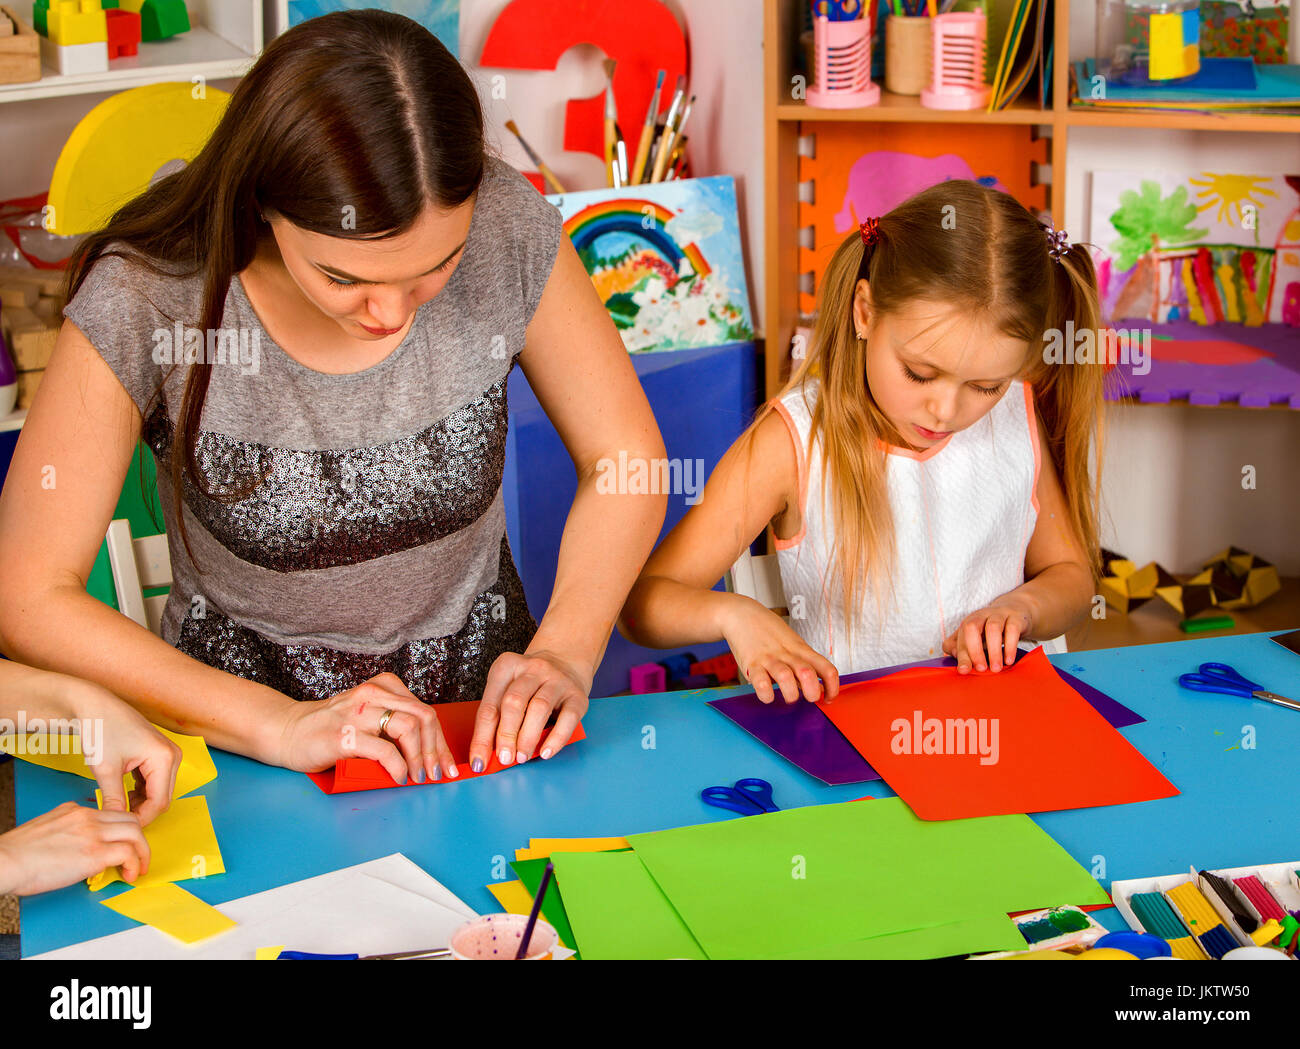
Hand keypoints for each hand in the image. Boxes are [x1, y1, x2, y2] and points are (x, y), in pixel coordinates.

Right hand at [0, 801, 149, 895]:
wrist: (4, 861)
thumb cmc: (17, 854)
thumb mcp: (46, 828)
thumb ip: (67, 830)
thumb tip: (79, 845)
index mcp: (74, 810)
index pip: (112, 813)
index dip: (123, 830)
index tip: (125, 844)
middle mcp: (87, 817)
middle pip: (130, 819)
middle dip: (139, 839)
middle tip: (139, 856)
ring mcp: (92, 833)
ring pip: (135, 833)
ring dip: (142, 852)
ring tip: (138, 868)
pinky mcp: (93, 853)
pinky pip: (128, 853)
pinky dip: (134, 864)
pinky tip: (128, 874)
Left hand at [57, 679, 181, 827]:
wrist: (94, 706)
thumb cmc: (101, 730)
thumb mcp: (105, 770)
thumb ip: (114, 799)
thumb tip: (117, 822)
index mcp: (164, 758)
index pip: (160, 801)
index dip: (141, 819)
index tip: (121, 827)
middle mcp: (172, 755)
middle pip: (163, 797)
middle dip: (141, 811)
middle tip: (116, 819)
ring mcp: (166, 754)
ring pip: (159, 791)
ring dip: (140, 802)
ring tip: (115, 804)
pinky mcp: (158, 754)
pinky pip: (154, 781)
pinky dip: (140, 792)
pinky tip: (121, 793)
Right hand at [275, 673, 454, 783]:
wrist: (287, 732)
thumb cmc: (331, 728)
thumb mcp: (368, 715)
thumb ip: (394, 723)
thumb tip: (430, 753)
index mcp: (383, 687)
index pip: (425, 711)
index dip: (440, 740)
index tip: (448, 763)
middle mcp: (373, 694)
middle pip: (423, 717)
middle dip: (437, 749)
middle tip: (438, 773)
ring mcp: (358, 713)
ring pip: (408, 728)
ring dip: (421, 758)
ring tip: (420, 777)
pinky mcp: (344, 735)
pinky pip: (384, 750)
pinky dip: (398, 767)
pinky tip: (399, 778)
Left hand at [469, 650, 589, 769]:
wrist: (565, 663)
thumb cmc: (530, 685)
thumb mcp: (507, 690)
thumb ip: (497, 717)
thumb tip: (486, 754)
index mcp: (506, 667)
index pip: (489, 707)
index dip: (482, 737)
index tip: (478, 762)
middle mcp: (532, 669)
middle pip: (514, 703)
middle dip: (506, 735)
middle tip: (504, 758)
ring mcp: (556, 680)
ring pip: (539, 708)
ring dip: (528, 738)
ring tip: (522, 757)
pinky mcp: (577, 695)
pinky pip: (568, 718)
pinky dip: (556, 738)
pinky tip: (546, 752)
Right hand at [721, 595, 838, 702]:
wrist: (741, 614)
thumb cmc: (767, 630)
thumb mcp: (791, 642)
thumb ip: (802, 663)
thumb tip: (814, 686)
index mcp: (801, 649)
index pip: (826, 668)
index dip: (833, 687)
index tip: (828, 697)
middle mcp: (787, 654)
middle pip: (808, 674)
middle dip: (813, 693)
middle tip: (809, 698)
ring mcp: (769, 659)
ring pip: (785, 678)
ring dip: (790, 694)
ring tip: (788, 696)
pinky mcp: (751, 664)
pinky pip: (761, 684)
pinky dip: (766, 695)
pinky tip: (767, 694)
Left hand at [942, 601, 1031, 673]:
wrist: (1017, 610)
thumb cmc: (991, 629)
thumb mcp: (976, 638)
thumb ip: (962, 648)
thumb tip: (954, 657)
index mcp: (969, 623)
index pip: (959, 638)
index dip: (960, 654)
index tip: (964, 670)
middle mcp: (981, 616)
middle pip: (971, 627)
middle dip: (974, 650)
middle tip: (981, 669)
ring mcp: (999, 615)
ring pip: (993, 628)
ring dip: (993, 651)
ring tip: (996, 668)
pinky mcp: (1016, 618)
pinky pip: (1012, 629)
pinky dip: (1010, 646)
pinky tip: (1009, 660)